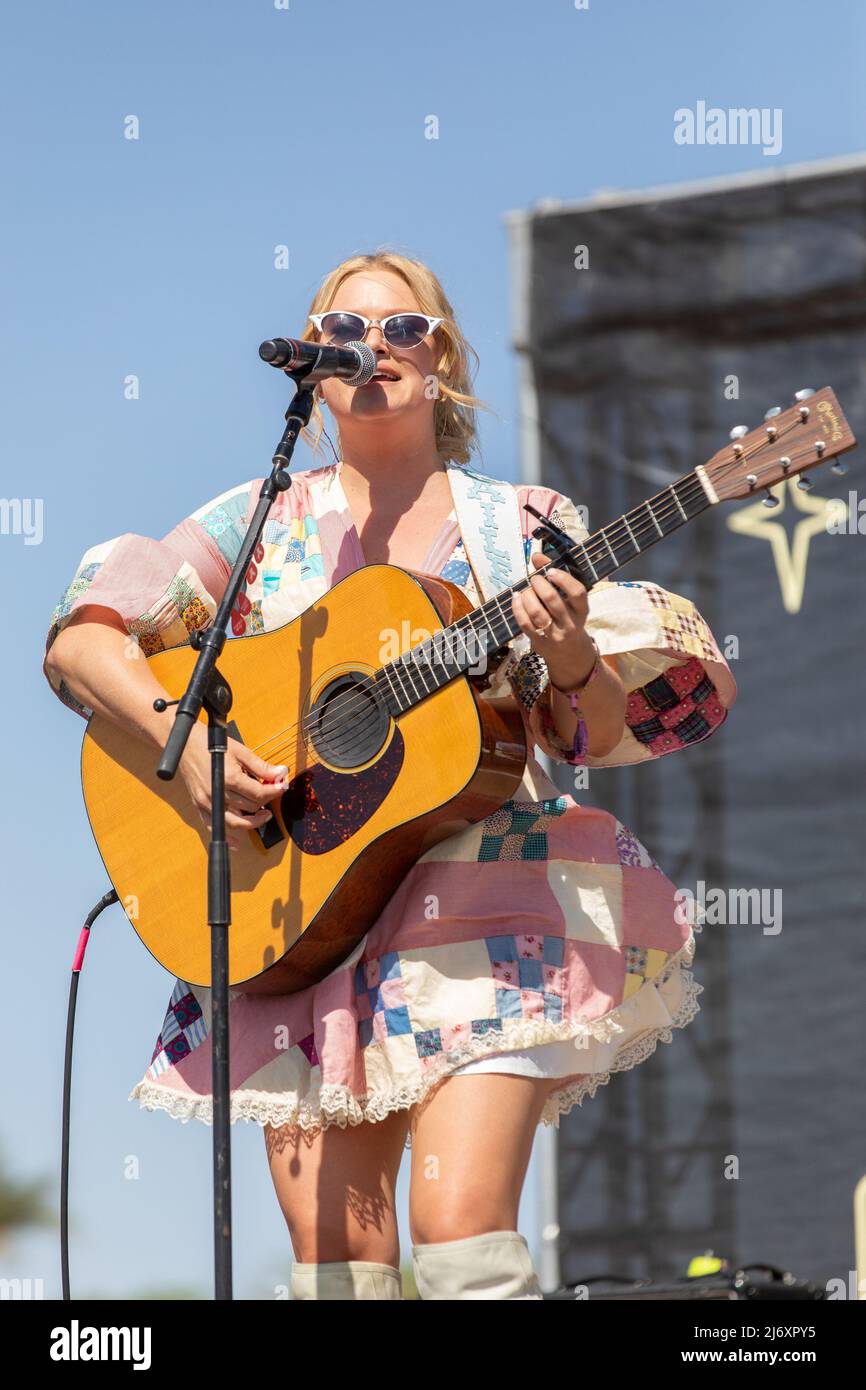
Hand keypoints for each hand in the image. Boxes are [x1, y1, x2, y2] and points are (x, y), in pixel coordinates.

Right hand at [178, 723, 289, 850]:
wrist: (185, 745)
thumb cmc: (211, 745)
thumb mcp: (240, 751)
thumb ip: (261, 766)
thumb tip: (280, 774)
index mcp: (229, 778)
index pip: (259, 793)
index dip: (275, 791)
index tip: (282, 786)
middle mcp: (218, 793)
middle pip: (250, 807)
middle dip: (266, 801)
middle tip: (273, 793)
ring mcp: (208, 803)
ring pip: (236, 822)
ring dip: (253, 822)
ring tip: (265, 815)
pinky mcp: (200, 807)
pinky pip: (214, 828)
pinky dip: (227, 838)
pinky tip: (237, 843)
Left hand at [511, 552, 595, 688]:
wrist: (569, 654)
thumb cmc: (567, 618)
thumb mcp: (569, 601)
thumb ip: (554, 577)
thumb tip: (536, 556)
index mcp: (582, 610)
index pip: (577, 592)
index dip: (563, 579)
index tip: (551, 571)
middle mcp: (570, 623)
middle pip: (552, 600)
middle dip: (539, 584)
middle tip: (534, 579)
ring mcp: (554, 635)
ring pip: (537, 612)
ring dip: (527, 595)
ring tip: (525, 590)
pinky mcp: (539, 642)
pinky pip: (525, 623)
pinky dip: (517, 608)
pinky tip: (516, 598)